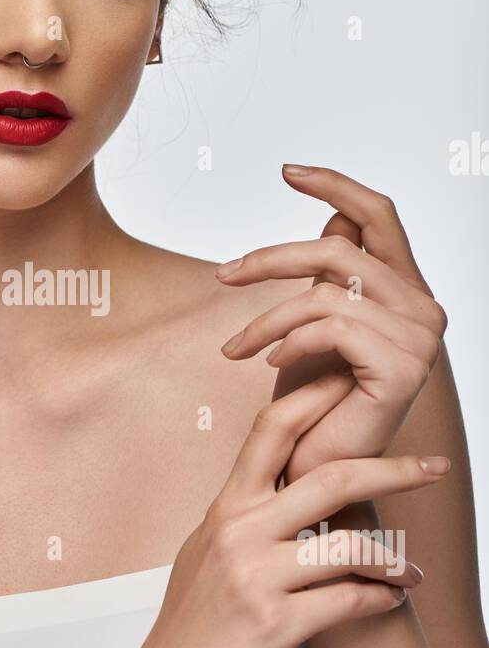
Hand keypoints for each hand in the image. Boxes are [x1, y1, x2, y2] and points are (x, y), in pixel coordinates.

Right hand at [125, 373, 440, 647]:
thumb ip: (243, 516)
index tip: (357, 387)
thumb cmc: (189, 624)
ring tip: (413, 572)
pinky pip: (349, 602)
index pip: (272, 430)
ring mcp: (256, 577)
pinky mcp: (274, 625)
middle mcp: (239, 532)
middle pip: (331, 476)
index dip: (317, 398)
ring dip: (397, 560)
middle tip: (434, 469)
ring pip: (352, 546)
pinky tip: (389, 604)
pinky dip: (380, 602)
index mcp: (224, 508)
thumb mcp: (205, 552)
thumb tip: (284, 486)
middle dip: (394, 470)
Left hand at [215, 165, 447, 482]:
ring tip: (236, 349)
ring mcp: (420, 339)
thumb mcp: (319, 326)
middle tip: (224, 276)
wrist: (322, 475)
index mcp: (407, 290)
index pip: (379, 215)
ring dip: (267, 318)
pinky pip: (332, 327)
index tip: (288, 171)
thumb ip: (334, 275)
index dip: (335, 185)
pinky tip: (270, 364)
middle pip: (339, 248)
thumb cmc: (315, 402)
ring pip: (325, 292)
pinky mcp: (403, 368)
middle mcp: (423, 308)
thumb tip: (330, 217)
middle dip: (271, 259)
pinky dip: (289, 341)